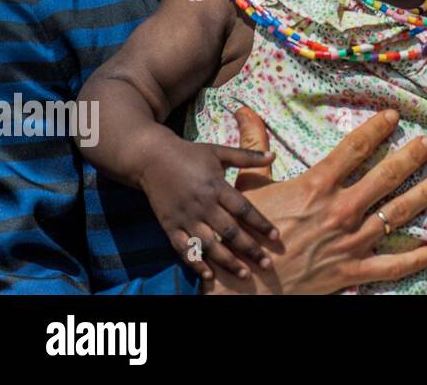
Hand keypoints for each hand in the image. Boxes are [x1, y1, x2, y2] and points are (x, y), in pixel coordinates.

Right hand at [138, 136, 277, 281]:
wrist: (151, 159)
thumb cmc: (189, 154)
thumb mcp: (219, 151)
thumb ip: (247, 157)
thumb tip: (274, 155)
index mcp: (217, 187)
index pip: (244, 209)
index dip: (261, 224)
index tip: (276, 237)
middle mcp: (202, 205)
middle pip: (230, 232)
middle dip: (249, 249)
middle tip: (267, 264)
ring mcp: (185, 217)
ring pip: (209, 245)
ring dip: (227, 261)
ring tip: (245, 274)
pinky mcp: (169, 226)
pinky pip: (183, 249)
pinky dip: (195, 263)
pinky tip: (209, 275)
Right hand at [203, 107, 426, 293]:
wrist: (241, 284)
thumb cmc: (244, 232)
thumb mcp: (247, 185)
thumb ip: (253, 145)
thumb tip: (244, 109)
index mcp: (316, 185)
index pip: (354, 148)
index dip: (377, 129)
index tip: (395, 115)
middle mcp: (340, 209)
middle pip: (386, 176)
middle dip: (411, 157)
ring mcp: (350, 241)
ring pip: (397, 214)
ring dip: (424, 195)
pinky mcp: (352, 270)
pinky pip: (392, 265)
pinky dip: (417, 258)